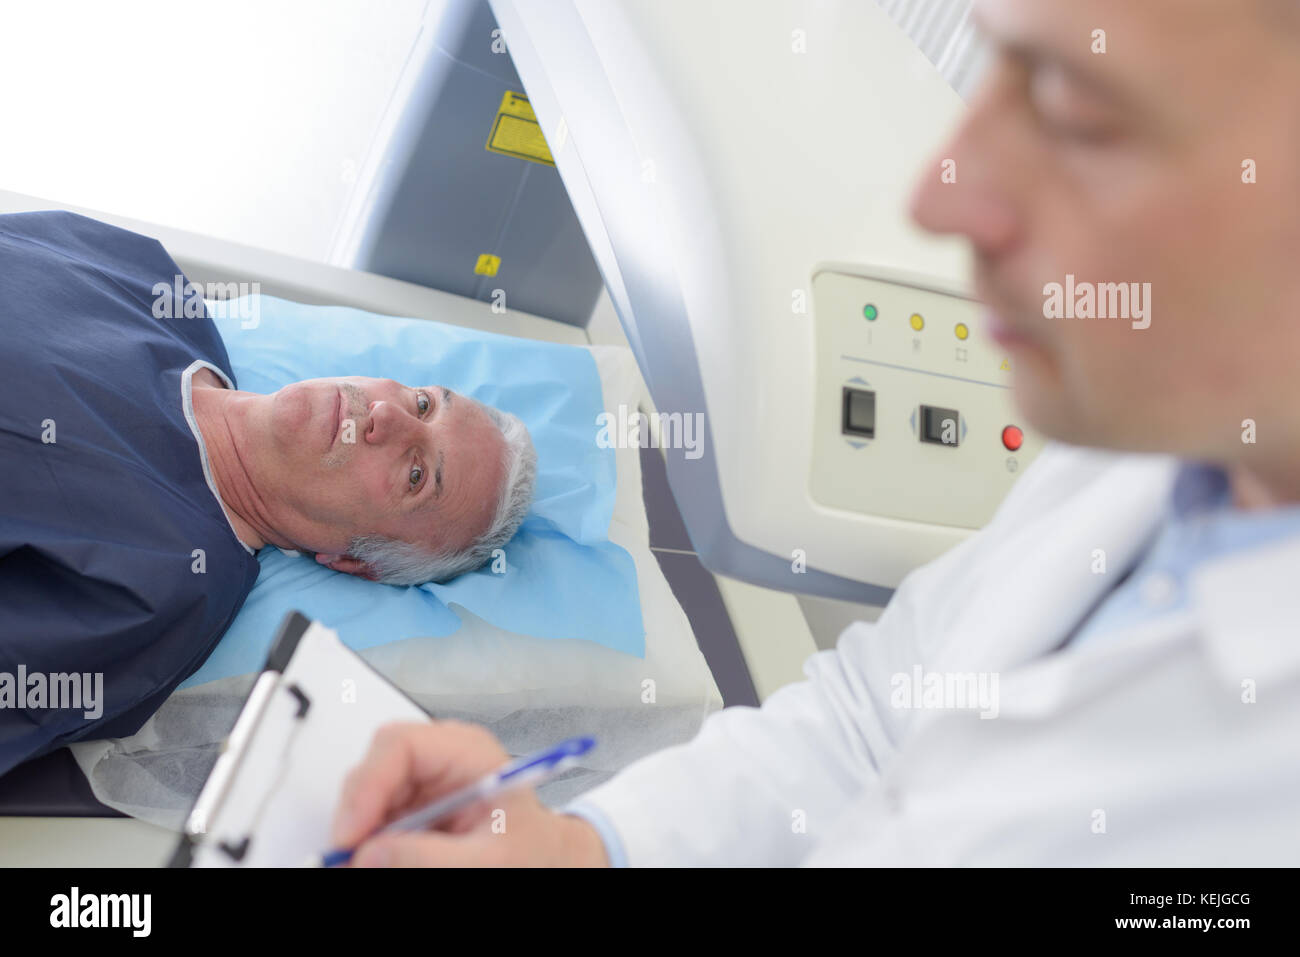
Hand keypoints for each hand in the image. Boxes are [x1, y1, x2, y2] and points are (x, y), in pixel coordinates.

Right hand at [331, 720, 609, 866]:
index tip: (352, 833)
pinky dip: (370, 844)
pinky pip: (374, 821)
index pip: (399, 745)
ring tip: (369, 863)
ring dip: (361, 834)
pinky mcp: (413, 811)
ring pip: (367, 799)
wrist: (547, 861)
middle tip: (350, 858)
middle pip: (375, 772)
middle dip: (358, 815)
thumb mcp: (489, 860)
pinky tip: (384, 861)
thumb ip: (430, 857)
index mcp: (467, 753)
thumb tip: (369, 854)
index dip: (367, 785)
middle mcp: (440, 761)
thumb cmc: (535, 852)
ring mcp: (424, 786)